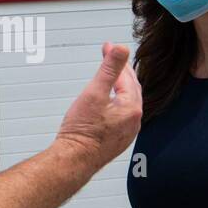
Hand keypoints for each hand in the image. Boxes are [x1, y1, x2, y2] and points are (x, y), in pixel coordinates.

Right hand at [55, 42, 142, 170]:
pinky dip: (117, 104)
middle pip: (131, 89)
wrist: (74, 160)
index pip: (127, 76)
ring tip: (112, 78)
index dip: (116, 60)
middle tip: (110, 58)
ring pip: (128, 103)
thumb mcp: (94, 93)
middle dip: (121, 72)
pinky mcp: (118, 141)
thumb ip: (109, 69)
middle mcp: (134, 121)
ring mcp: (128, 133)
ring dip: (121, 88)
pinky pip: (122, 116)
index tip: (107, 47)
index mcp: (132, 108)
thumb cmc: (82, 132)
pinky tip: (108, 104)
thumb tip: (120, 48)